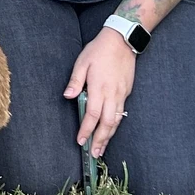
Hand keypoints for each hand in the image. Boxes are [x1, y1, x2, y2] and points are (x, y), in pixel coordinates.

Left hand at [64, 29, 137, 159]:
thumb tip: (67, 96)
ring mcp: (121, 94)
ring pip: (116, 121)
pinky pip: (121, 113)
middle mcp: (112, 94)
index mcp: (99, 88)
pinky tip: (110, 130)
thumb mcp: (82, 62)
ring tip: (102, 148)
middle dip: (101, 140)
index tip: (81, 141)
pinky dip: (115, 124)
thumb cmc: (99, 51)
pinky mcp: (127, 92)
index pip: (92, 115)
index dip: (86, 130)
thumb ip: (75, 81)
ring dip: (109, 136)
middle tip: (94, 154)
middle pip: (107, 123)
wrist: (122, 41)